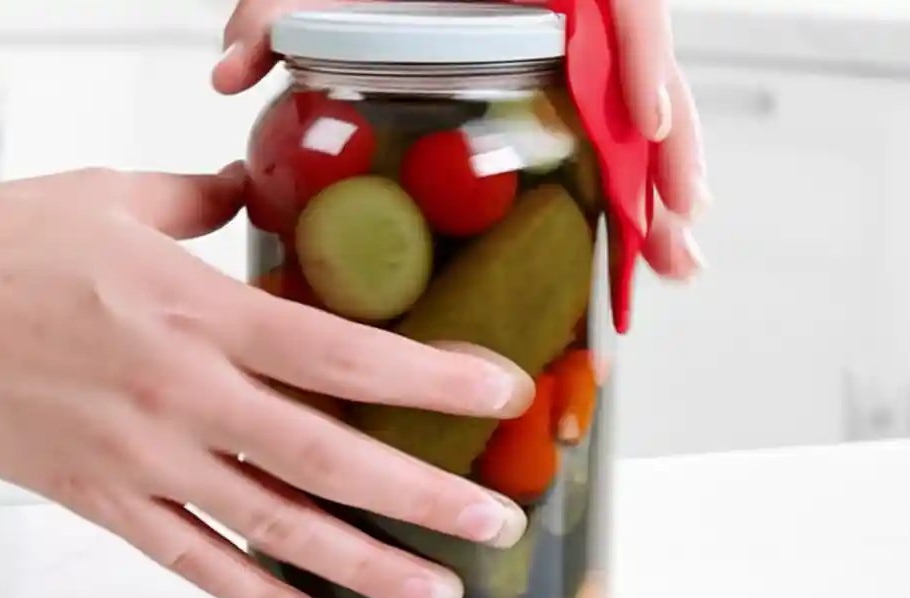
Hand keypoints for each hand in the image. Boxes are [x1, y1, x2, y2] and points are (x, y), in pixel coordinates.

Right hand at [0, 159, 532, 597]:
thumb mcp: (116, 196)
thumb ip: (201, 201)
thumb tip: (248, 189)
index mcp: (199, 310)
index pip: (345, 354)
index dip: (433, 380)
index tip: (498, 392)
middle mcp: (183, 392)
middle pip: (330, 456)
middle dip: (425, 495)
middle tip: (493, 524)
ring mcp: (141, 455)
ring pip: (273, 528)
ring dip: (363, 567)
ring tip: (432, 595)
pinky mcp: (97, 497)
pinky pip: (192, 563)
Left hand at [212, 0, 710, 279]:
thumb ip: (282, 6)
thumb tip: (233, 72)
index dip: (641, 58)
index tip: (641, 125)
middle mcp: (576, 4)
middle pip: (650, 73)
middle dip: (670, 156)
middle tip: (676, 231)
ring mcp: (582, 40)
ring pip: (647, 108)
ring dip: (664, 185)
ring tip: (673, 261)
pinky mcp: (572, 75)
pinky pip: (617, 125)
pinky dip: (631, 180)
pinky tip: (638, 234)